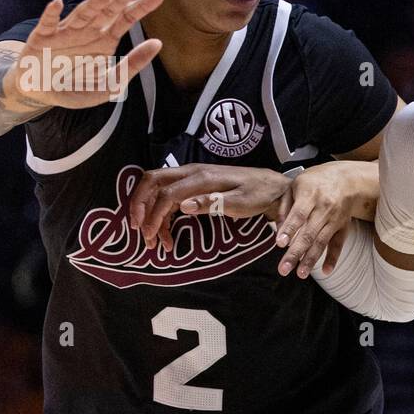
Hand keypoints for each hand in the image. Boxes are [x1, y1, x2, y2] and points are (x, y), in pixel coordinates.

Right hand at [15, 0, 164, 108]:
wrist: (43, 94)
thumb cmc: (78, 87)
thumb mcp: (111, 83)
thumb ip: (133, 65)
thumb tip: (158, 43)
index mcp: (105, 40)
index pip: (126, 19)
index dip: (141, 8)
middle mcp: (87, 32)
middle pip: (106, 12)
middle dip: (120, 0)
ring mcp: (65, 32)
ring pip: (81, 15)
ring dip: (92, 5)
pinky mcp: (43, 38)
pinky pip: (47, 23)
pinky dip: (51, 13)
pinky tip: (57, 3)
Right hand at [129, 164, 289, 251]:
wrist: (274, 187)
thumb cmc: (259, 194)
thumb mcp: (240, 202)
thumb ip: (212, 203)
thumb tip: (183, 206)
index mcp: (201, 177)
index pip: (166, 193)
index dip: (153, 214)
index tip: (149, 235)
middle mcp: (192, 173)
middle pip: (152, 181)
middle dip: (139, 205)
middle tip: (139, 231)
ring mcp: (192, 178)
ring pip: (158, 190)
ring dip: (151, 213)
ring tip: (154, 241)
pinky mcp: (195, 186)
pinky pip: (169, 196)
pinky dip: (163, 214)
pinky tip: (167, 234)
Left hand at [274, 161, 374, 278]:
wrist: (348, 179)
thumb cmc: (316, 181)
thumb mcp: (296, 185)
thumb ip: (285, 206)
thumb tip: (278, 230)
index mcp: (310, 195)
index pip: (299, 215)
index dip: (290, 229)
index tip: (280, 244)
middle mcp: (324, 208)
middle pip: (309, 233)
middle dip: (295, 253)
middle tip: (284, 269)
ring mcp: (335, 219)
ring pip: (322, 241)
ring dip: (311, 259)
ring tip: (300, 273)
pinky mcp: (343, 226)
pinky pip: (339, 244)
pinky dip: (333, 258)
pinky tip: (325, 270)